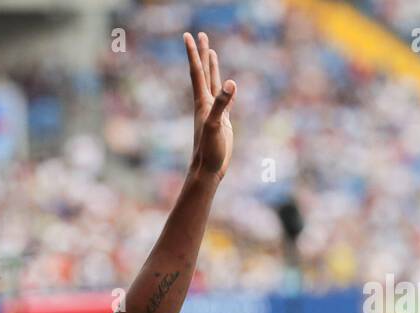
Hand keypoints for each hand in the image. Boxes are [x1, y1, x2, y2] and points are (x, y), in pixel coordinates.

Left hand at [184, 32, 235, 180]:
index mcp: (202, 102)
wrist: (207, 170)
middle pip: (203, 72)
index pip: (197, 71)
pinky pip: (225, 99)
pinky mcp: (222, 121)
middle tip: (200, 35)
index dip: (193, 53)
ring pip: (213, 83)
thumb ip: (222, 104)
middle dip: (202, 54)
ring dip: (212, 67)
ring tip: (211, 52)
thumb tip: (231, 83)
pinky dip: (226, 89)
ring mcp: (214, 112)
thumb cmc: (208, 151)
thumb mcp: (216, 126)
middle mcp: (206, 104)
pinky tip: (228, 85)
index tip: (189, 35)